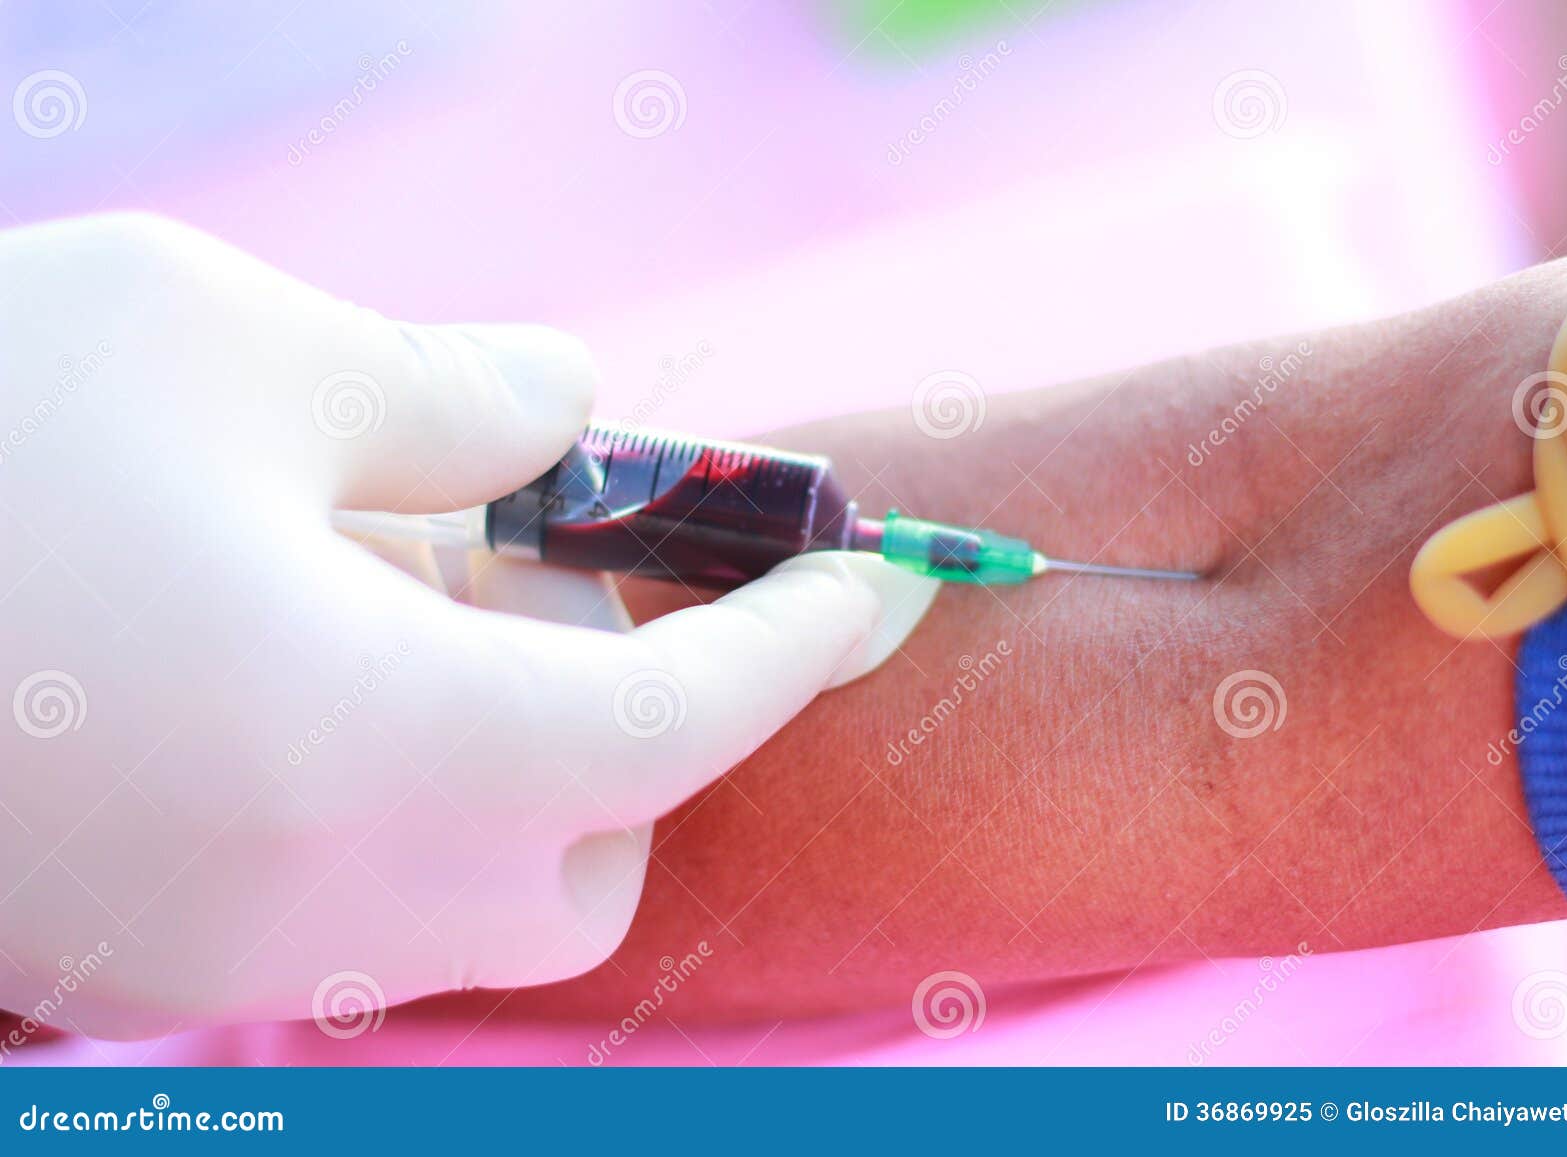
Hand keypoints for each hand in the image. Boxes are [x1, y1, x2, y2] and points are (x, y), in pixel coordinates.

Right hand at [0, 214, 936, 1037]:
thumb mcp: (229, 341)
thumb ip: (452, 385)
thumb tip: (578, 399)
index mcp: (388, 744)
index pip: (684, 717)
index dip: (795, 644)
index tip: (869, 583)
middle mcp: (332, 894)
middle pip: (598, 835)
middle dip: (620, 704)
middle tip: (537, 558)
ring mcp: (235, 954)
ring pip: (486, 886)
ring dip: (510, 750)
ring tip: (395, 592)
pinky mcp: (153, 959)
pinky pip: (359, 896)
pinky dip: (395, 789)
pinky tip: (302, 662)